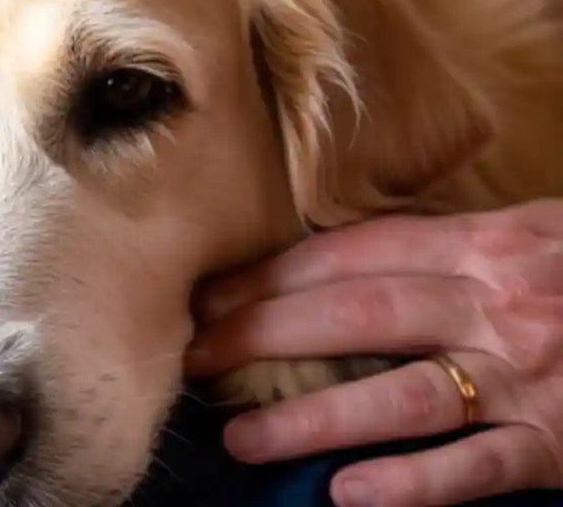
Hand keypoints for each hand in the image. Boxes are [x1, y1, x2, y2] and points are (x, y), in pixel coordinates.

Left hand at [186, 200, 562, 505]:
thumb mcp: (530, 238)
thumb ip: (447, 249)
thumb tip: (338, 262)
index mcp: (484, 245)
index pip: (349, 257)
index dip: (270, 277)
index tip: (207, 297)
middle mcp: (496, 303)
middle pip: (355, 315)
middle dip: (262, 336)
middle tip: (194, 359)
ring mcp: (527, 376)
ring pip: (401, 394)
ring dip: (313, 418)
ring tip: (242, 439)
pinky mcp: (560, 443)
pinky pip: (479, 466)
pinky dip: (416, 481)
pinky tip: (351, 495)